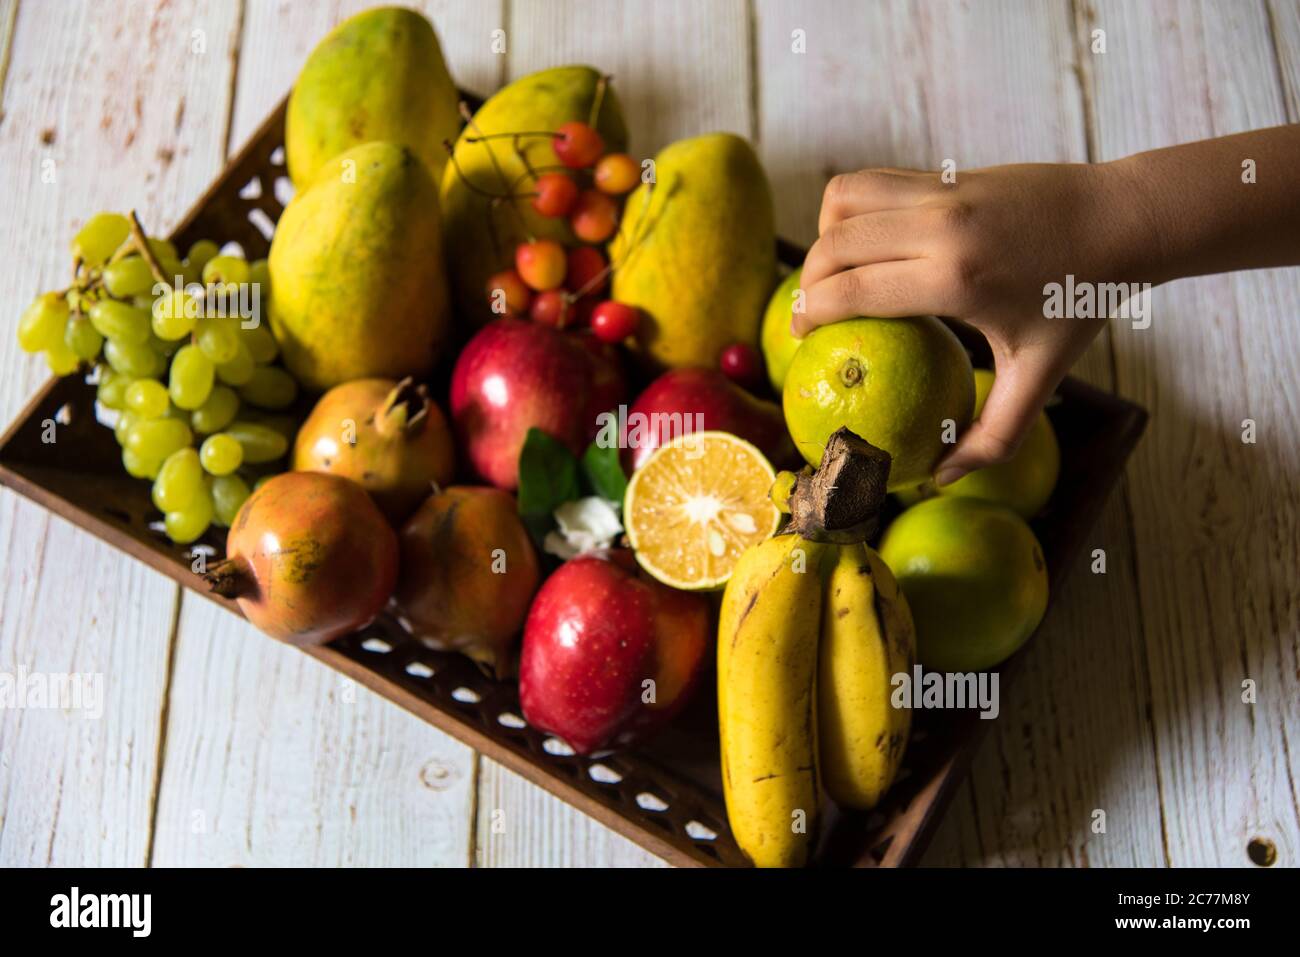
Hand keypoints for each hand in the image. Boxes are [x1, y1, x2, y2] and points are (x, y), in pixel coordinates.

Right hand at [797, 162, 1137, 484]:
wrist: (1123, 220)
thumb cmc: (1080, 303)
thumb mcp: (1041, 377)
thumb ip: (993, 435)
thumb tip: (942, 478)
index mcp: (955, 279)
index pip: (849, 289)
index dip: (808, 313)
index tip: (801, 337)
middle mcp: (940, 228)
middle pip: (834, 244)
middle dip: (805, 280)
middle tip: (808, 314)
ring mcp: (943, 192)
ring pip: (844, 198)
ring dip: (825, 235)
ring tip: (834, 271)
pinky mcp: (948, 174)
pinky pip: (874, 182)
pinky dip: (852, 209)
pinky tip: (868, 242)